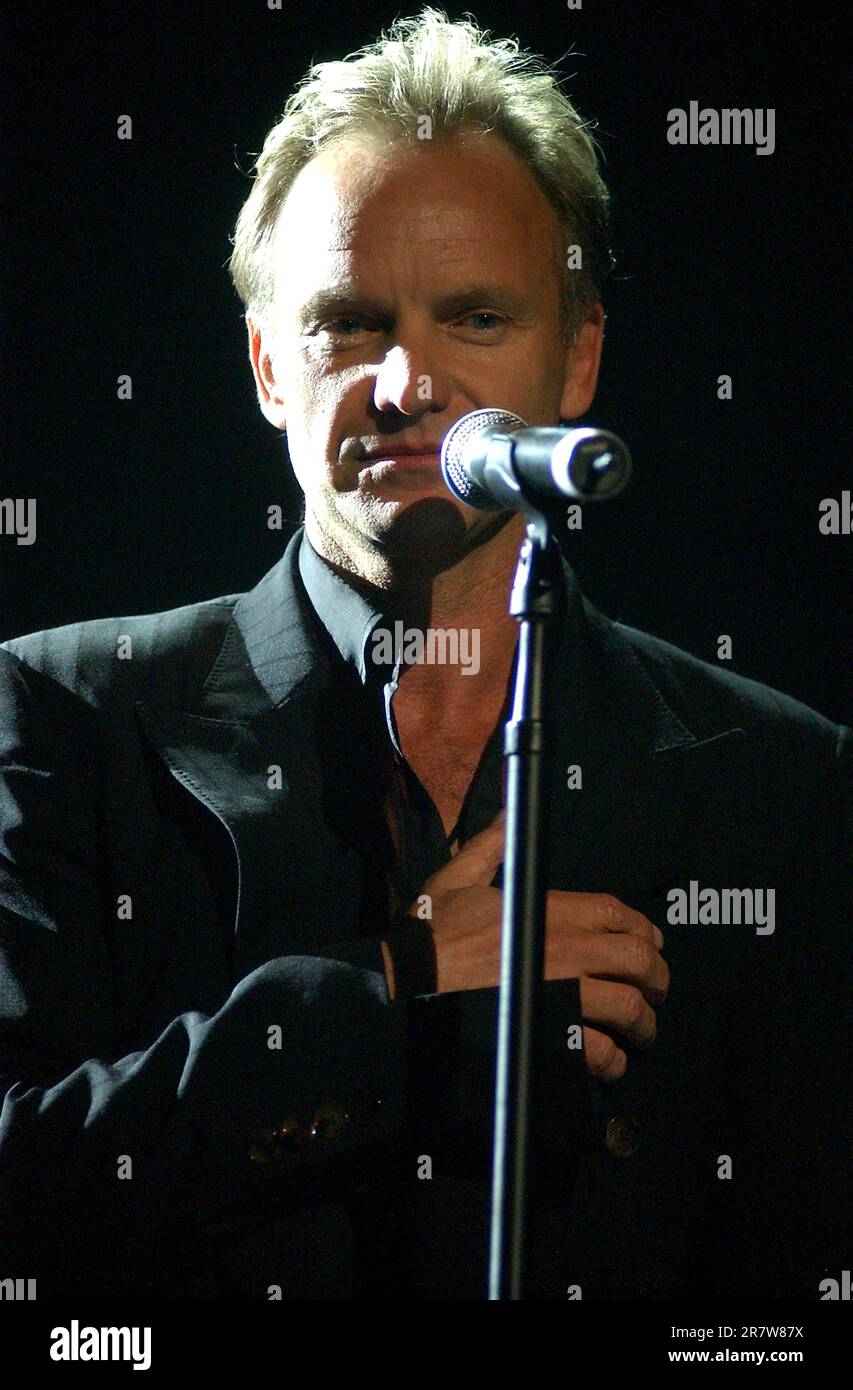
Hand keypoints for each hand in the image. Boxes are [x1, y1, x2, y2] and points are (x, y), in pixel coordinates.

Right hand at [381, 809, 667, 1082]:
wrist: (405, 988)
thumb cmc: (429, 937)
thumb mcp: (456, 879)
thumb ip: (492, 847)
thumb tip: (511, 810)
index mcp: (545, 910)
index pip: (614, 913)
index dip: (643, 928)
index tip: (651, 942)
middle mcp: (564, 951)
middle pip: (638, 960)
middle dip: (658, 976)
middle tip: (656, 988)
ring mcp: (561, 996)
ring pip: (629, 1008)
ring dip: (644, 1023)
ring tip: (642, 1030)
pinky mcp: (551, 1037)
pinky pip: (600, 1053)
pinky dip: (613, 1061)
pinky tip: (610, 1062)